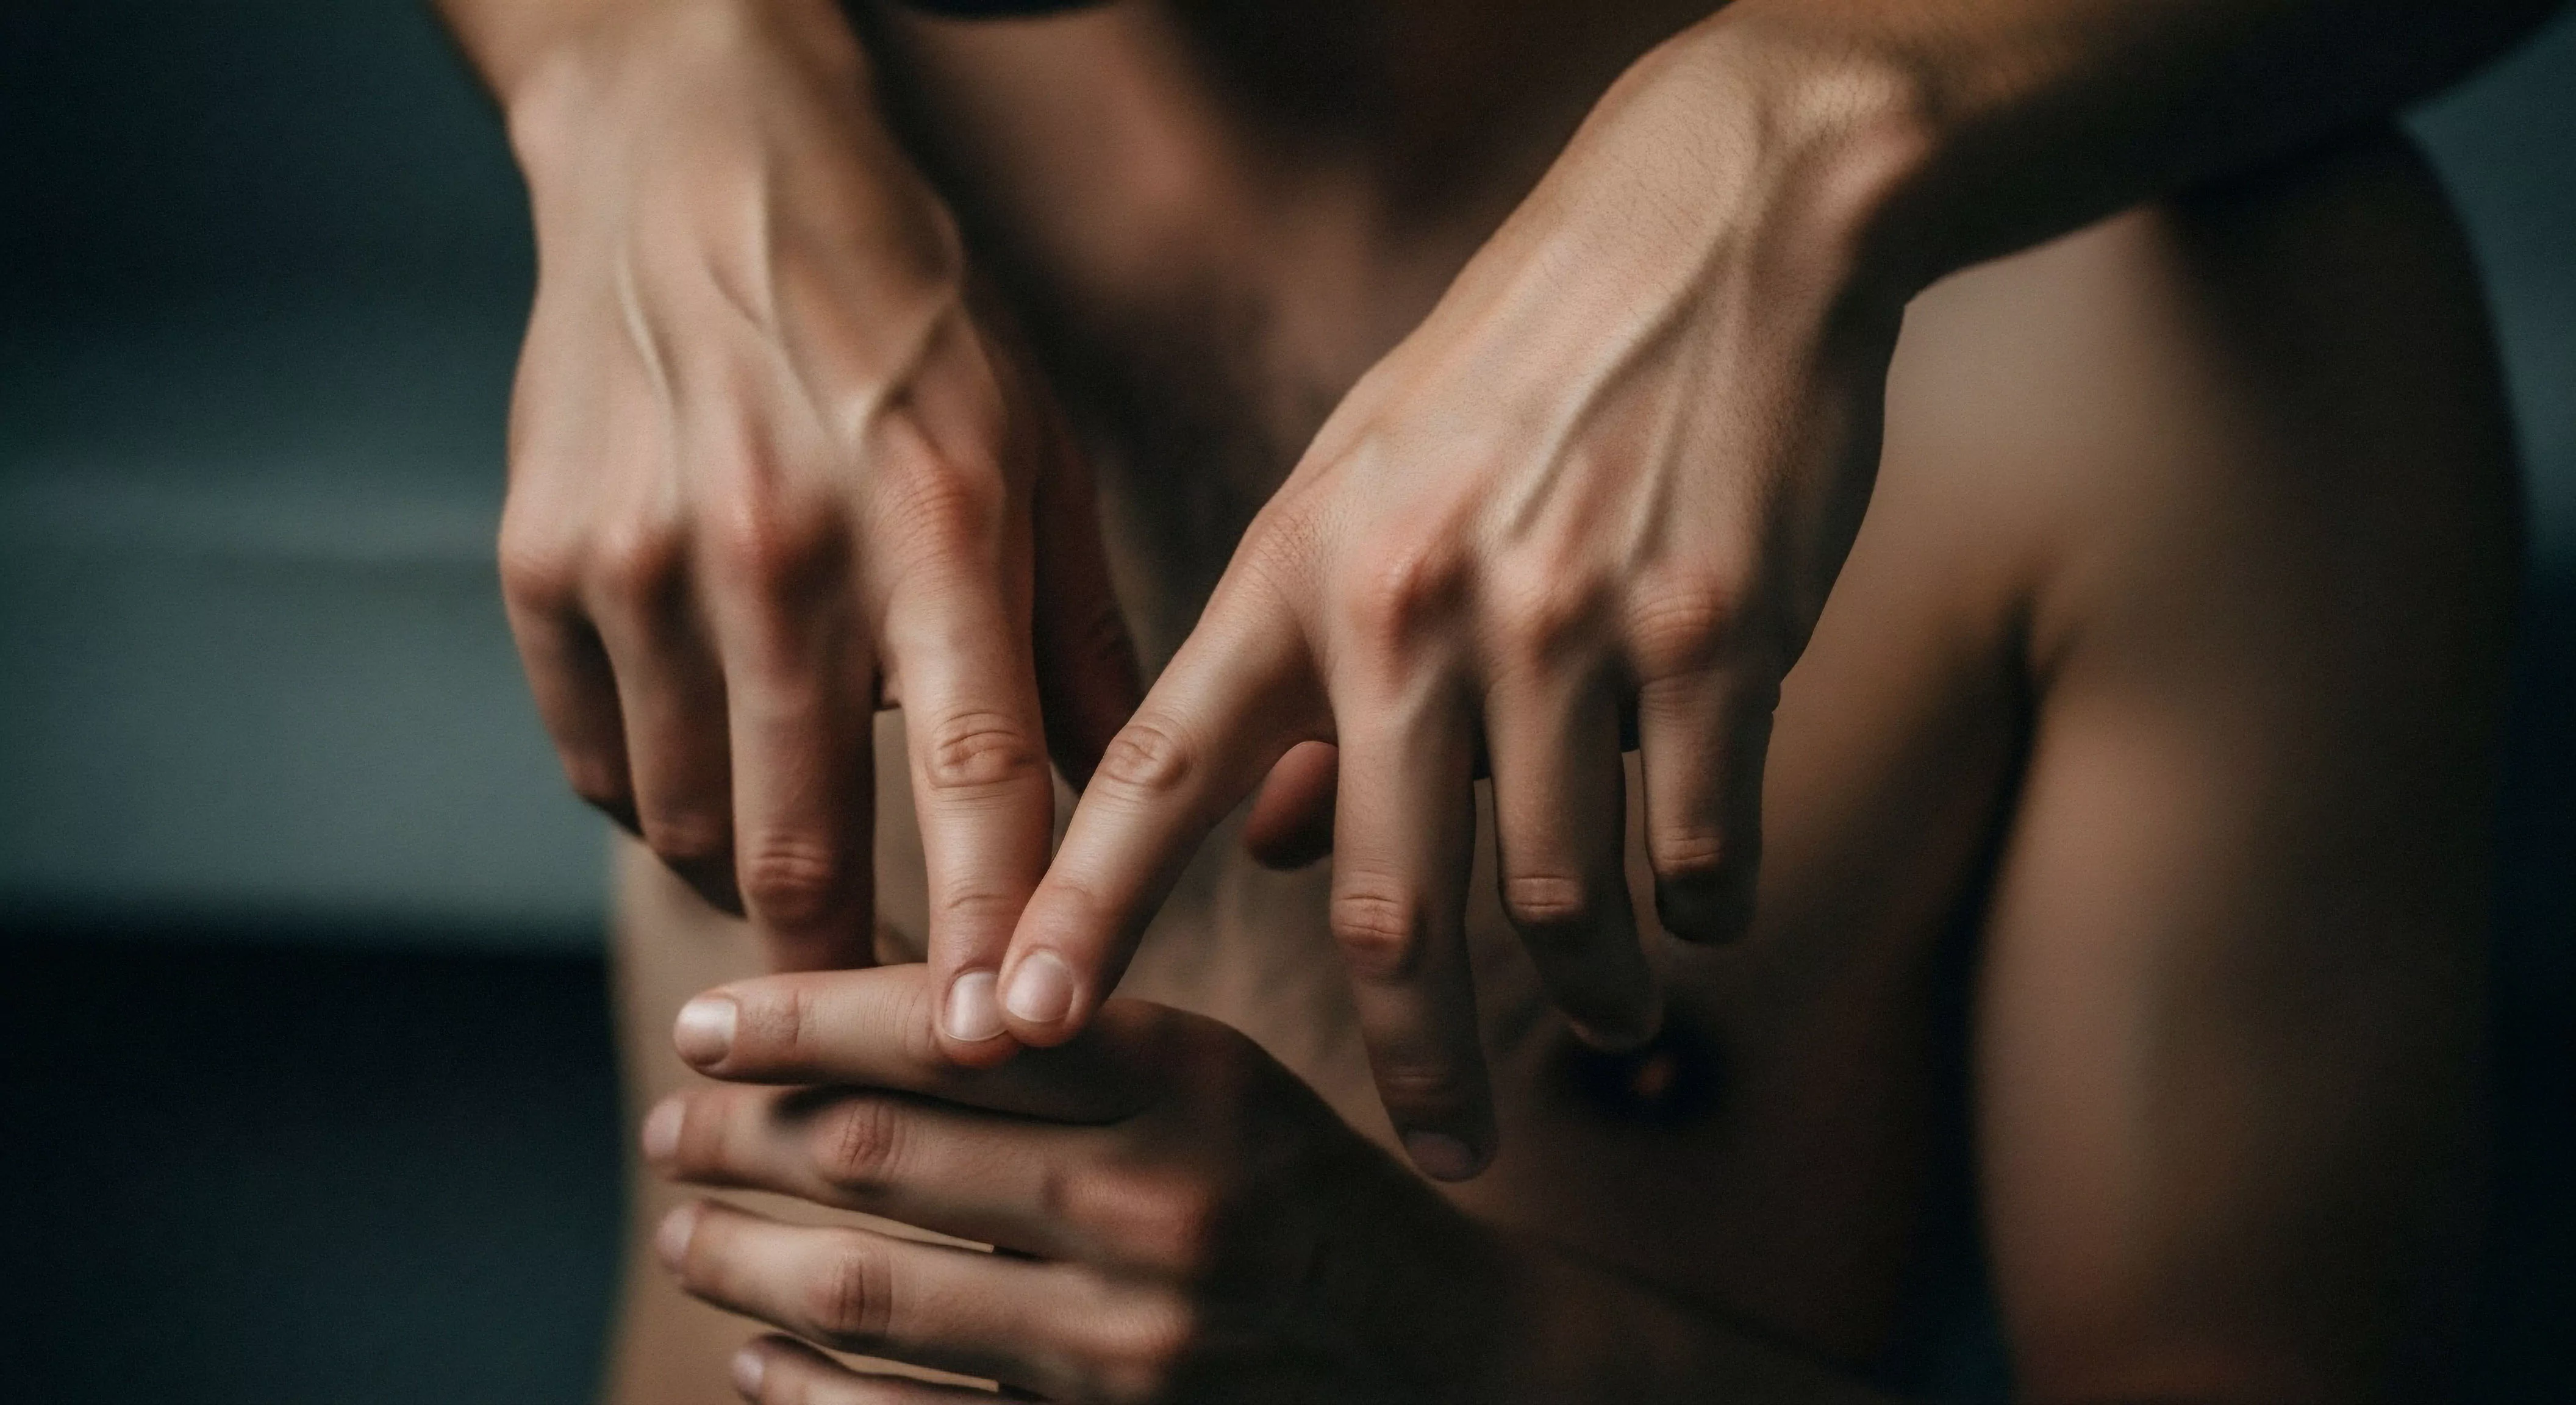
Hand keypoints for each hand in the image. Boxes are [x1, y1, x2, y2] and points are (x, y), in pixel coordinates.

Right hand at [490, 0, 1136, 994]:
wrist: (698, 168)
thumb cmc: (905, 323)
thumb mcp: (1037, 452)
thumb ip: (1080, 644)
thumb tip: (1133, 819)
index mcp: (939, 519)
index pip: (976, 772)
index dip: (990, 928)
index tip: (1002, 1049)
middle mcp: (780, 547)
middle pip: (805, 849)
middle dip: (857, 963)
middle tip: (902, 1004)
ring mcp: (641, 561)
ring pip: (693, 830)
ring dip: (760, 881)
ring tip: (814, 855)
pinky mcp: (541, 567)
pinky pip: (600, 766)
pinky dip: (665, 798)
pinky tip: (717, 754)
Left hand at [642, 964, 1522, 1402]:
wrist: (1452, 1366)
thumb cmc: (1303, 1198)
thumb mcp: (1219, 1082)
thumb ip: (1066, 1039)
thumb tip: (858, 1003)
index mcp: (1192, 1080)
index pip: (947, 1031)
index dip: (798, 1022)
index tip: (704, 1021)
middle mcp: (1162, 1206)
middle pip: (882, 1154)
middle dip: (741, 1134)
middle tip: (670, 1122)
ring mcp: (1134, 1349)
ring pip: (872, 1293)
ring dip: (744, 1258)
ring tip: (684, 1229)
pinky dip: (810, 1396)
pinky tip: (760, 1360)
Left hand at [987, 29, 1915, 1172]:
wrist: (1715, 227)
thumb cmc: (1519, 368)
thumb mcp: (1365, 487)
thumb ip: (1301, 671)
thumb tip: (1257, 843)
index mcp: (1302, 570)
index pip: (1154, 771)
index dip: (1077, 914)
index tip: (1009, 1034)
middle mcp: (1414, 610)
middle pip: (1381, 908)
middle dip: (1414, 1063)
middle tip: (1447, 1146)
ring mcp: (1567, 626)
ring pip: (1558, 901)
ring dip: (1590, 995)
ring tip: (1607, 1017)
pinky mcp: (1715, 633)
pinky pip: (1700, 843)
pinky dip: (1701, 906)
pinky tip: (1699, 909)